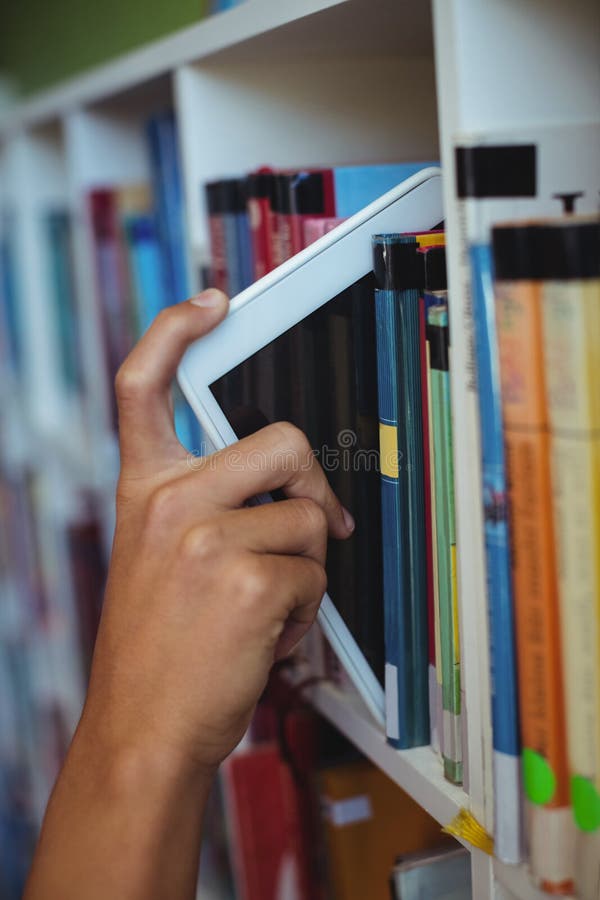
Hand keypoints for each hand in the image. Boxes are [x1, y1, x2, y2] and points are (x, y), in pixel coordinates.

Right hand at [81, 289, 353, 776]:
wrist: (142, 729)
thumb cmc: (157, 648)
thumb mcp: (156, 557)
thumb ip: (202, 506)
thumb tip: (286, 484)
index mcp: (145, 490)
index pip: (144, 384)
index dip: (174, 329)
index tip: (209, 303)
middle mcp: (170, 501)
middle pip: (283, 440)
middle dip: (316, 486)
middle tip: (322, 522)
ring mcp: (207, 538)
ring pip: (311, 519)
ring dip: (307, 569)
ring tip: (268, 607)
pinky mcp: (248, 581)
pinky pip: (317, 575)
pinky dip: (307, 611)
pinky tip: (268, 636)